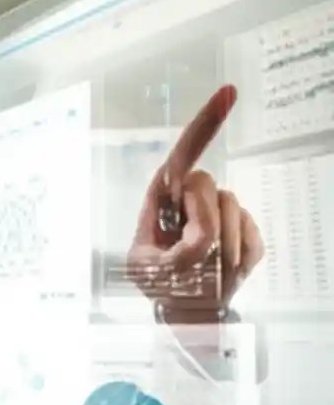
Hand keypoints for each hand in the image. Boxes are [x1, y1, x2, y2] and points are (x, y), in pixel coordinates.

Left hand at [126, 85, 264, 321]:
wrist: (187, 312)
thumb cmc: (161, 285)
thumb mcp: (152, 267)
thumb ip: (184, 245)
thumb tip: (211, 226)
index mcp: (164, 199)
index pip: (183, 155)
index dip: (204, 124)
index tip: (228, 93)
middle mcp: (194, 200)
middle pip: (206, 185)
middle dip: (199, 218)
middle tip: (188, 249)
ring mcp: (223, 215)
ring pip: (232, 208)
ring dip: (220, 243)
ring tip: (204, 266)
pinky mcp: (248, 232)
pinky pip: (252, 234)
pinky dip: (239, 256)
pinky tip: (224, 269)